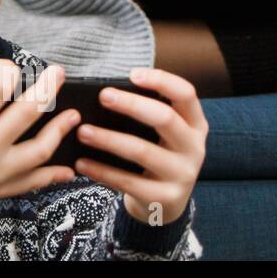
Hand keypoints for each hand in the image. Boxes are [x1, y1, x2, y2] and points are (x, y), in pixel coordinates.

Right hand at [0, 60, 79, 230]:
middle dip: (48, 86)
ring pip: (41, 148)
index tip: (4, 68)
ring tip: (73, 116)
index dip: (7, 70)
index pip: (0, 88)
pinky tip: (67, 165)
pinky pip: (36, 181)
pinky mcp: (2, 190)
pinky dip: (54, 173)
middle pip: (28, 112)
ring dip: (61, 129)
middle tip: (59, 73)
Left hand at [73, 67, 206, 225]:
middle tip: (103, 96)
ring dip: (109, 139)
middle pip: (165, 118)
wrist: (166, 203)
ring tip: (82, 132)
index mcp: (194, 124)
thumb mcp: (161, 133)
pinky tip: (81, 163)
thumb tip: (103, 92)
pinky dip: (102, 171)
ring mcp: (183, 174)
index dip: (162, 80)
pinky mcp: (166, 198)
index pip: (186, 94)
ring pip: (142, 151)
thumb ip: (144, 113)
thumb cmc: (156, 154)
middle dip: (131, 105)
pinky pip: (129, 182)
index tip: (133, 74)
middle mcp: (194, 147)